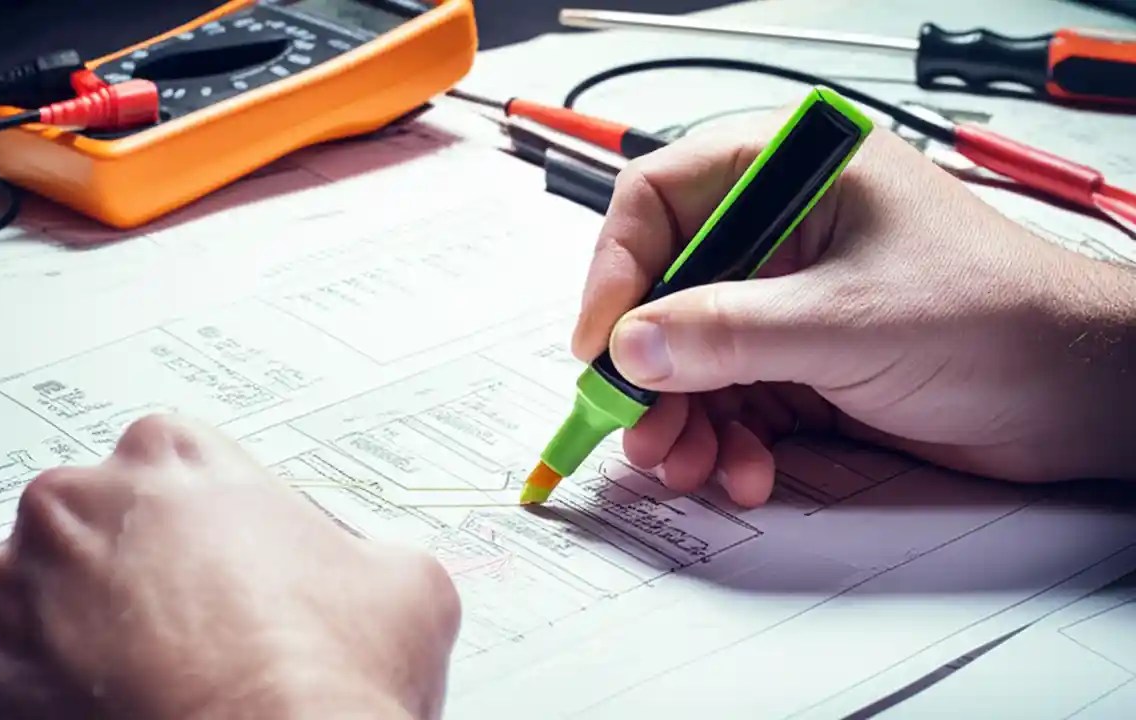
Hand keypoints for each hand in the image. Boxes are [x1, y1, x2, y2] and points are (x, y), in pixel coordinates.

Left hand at [0, 414, 460, 719]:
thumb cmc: (324, 679)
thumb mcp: (402, 583)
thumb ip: (357, 549)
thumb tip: (362, 572)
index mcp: (174, 457)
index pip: (171, 466)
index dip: (201, 526)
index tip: (215, 569)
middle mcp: (78, 504)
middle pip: (91, 524)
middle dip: (127, 572)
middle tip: (179, 633)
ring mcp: (11, 587)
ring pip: (29, 595)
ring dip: (68, 629)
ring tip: (134, 685)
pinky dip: (21, 695)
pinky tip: (88, 717)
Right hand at [573, 104, 1135, 506]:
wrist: (1077, 397)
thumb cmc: (997, 319)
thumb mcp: (847, 321)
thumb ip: (730, 332)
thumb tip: (632, 345)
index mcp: (792, 176)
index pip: (662, 199)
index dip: (617, 268)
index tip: (601, 341)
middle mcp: (780, 234)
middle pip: (665, 290)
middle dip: (647, 367)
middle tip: (637, 426)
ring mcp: (787, 302)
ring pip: (690, 356)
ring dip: (681, 418)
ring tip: (687, 464)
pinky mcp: (800, 363)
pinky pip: (729, 401)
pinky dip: (724, 442)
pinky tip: (743, 471)